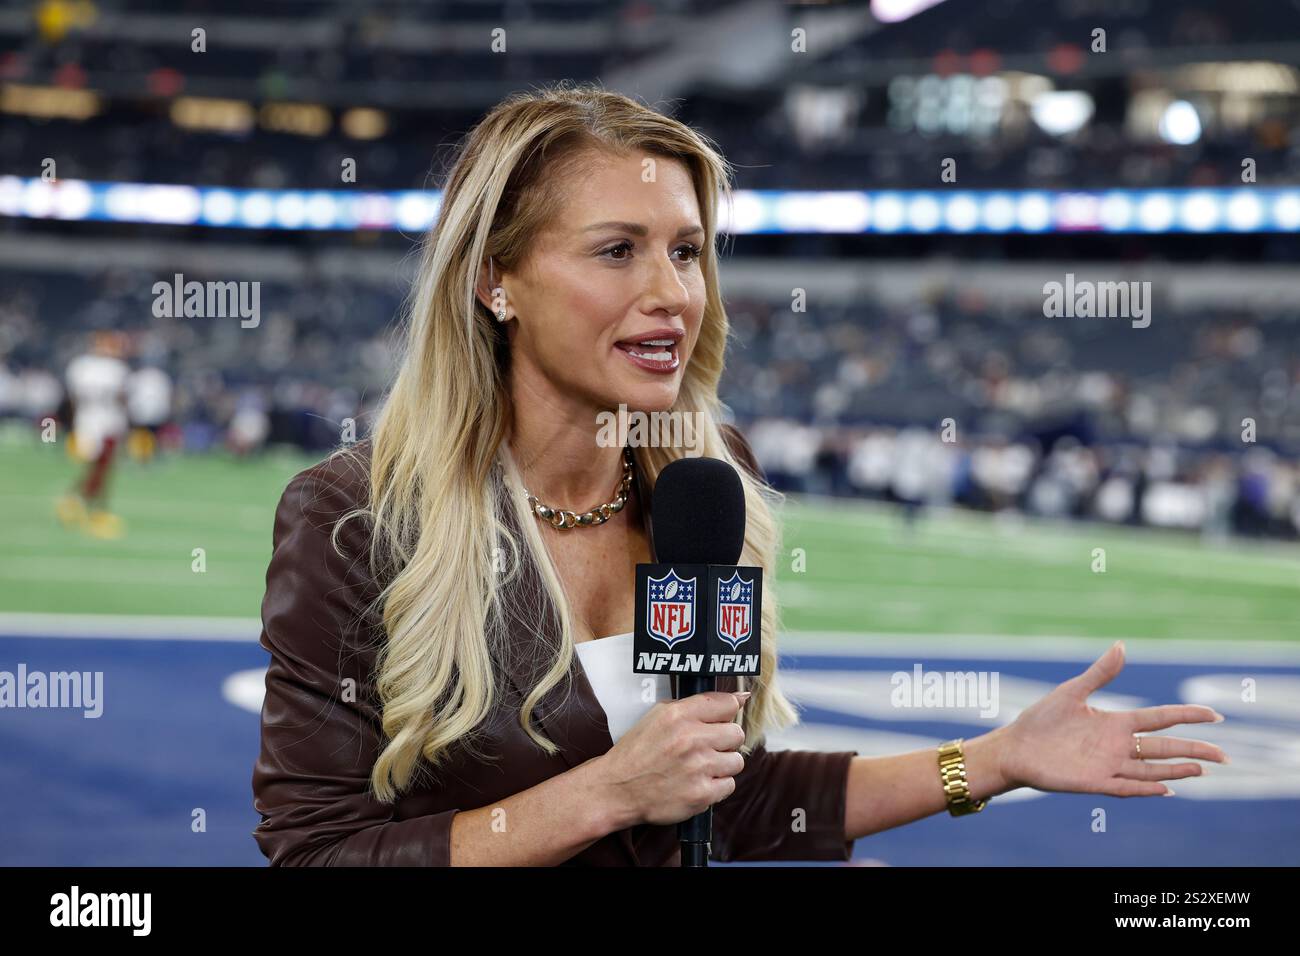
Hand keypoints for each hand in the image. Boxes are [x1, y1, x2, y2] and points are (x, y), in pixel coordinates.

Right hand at [589, 691, 748, 827]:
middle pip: (737, 733)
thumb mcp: (658, 716)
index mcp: (679, 715)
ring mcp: (698, 768)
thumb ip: (697, 705)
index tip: (720, 721)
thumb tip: (741, 697)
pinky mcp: (701, 795)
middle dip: (724, 741)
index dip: (726, 713)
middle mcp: (690, 739)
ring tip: (700, 767)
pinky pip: (729, 785)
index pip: (728, 704)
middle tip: (706, 748)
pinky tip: (697, 783)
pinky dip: (716, 787)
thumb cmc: (638, 752)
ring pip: (736, 761)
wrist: (617, 789)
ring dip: (722, 765)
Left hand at [995, 641, 1228, 796]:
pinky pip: (1127, 786)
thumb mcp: (1072, 691)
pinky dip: (1147, 787)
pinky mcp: (1095, 783)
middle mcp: (1117, 745)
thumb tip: (1122, 645)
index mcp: (1115, 722)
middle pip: (1164, 747)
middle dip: (1194, 749)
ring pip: (1152, 769)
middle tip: (1225, 754)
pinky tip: (1168, 788)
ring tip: (1204, 769)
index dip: (1187, 717)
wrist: (1015, 747)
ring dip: (1177, 770)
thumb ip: (1100, 673)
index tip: (1214, 715)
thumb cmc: (1041, 720)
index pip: (1160, 719)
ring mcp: (1108, 765)